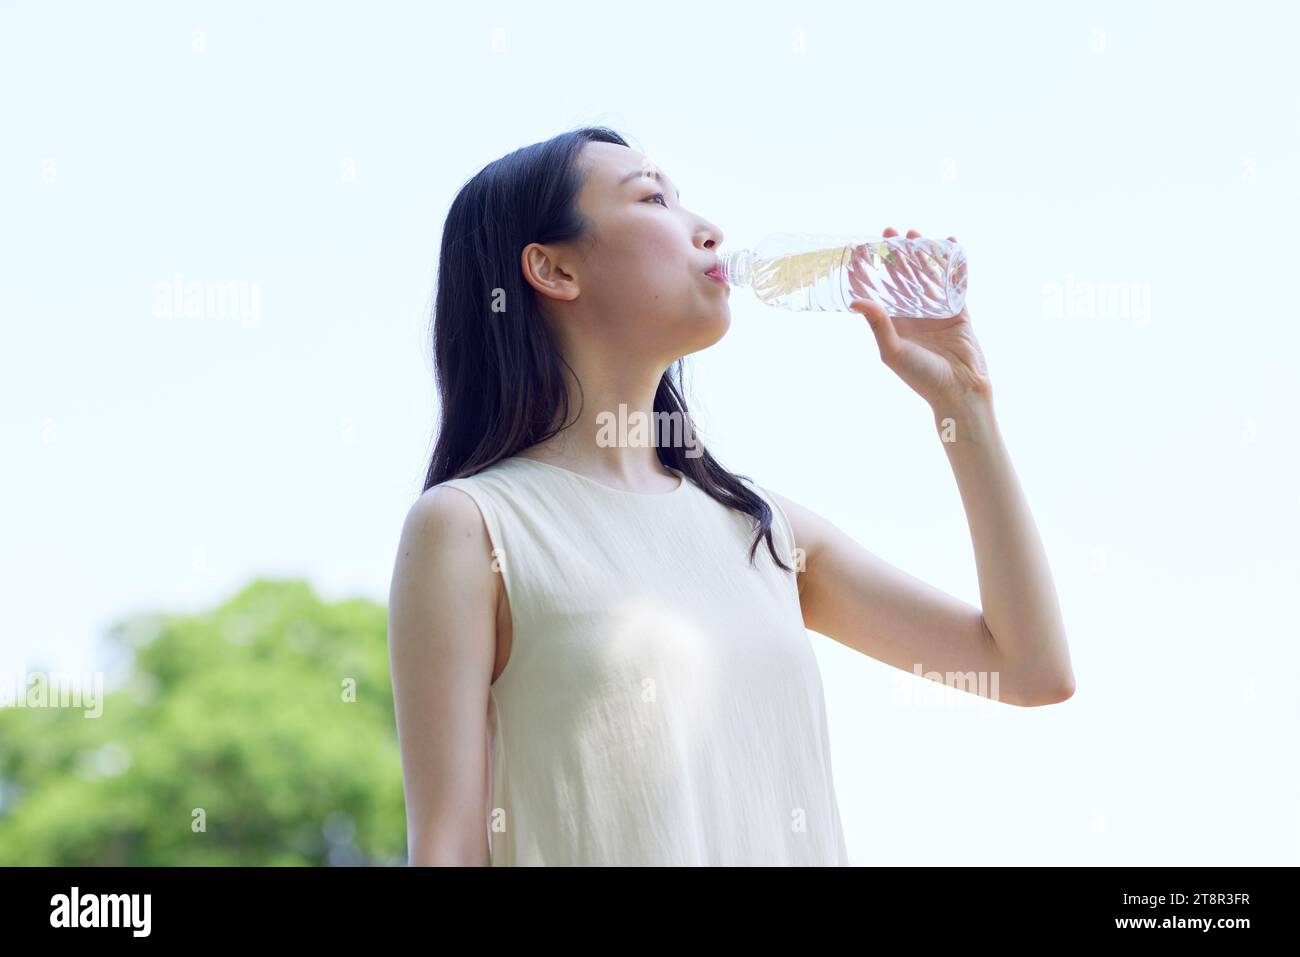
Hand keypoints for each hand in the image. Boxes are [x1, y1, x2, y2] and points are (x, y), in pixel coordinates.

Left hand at [848, 227, 991, 406]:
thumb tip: (855, 301)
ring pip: (926, 275)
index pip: (878, 292)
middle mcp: (913, 315)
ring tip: (914, 234)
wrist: (961, 390)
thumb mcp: (894, 351)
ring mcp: (935, 311)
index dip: (869, 272)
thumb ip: (878, 325)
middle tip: (889, 233)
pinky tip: (948, 243)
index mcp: (894, 325)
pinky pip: (953, 281)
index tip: (860, 251)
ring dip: (921, 253)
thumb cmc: (923, 377)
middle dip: (896, 255)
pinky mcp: (957, 310)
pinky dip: (952, 262)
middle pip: (902, 278)